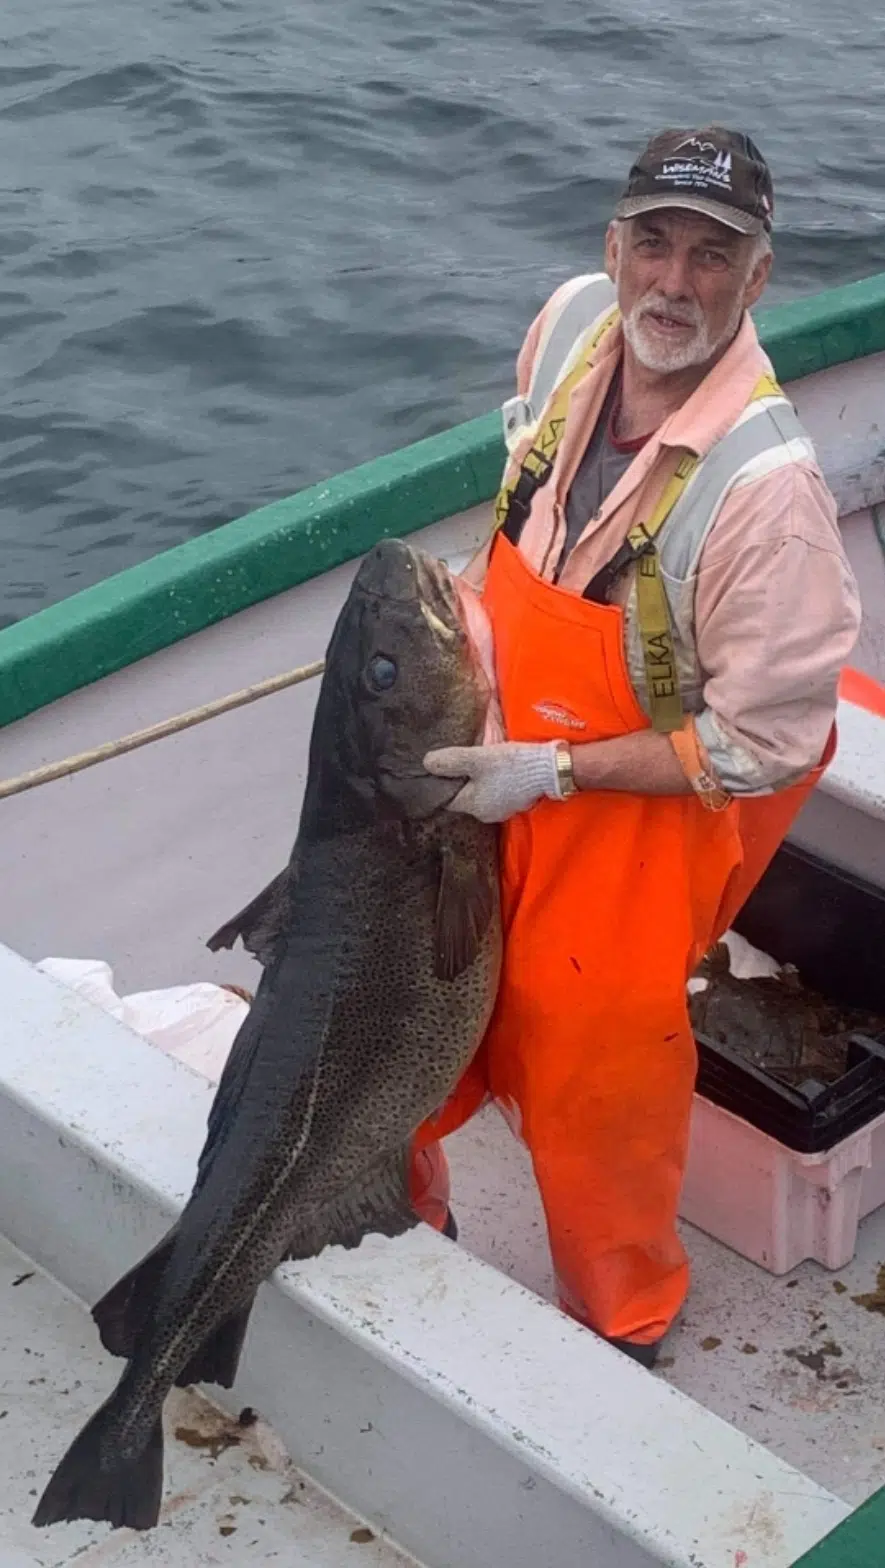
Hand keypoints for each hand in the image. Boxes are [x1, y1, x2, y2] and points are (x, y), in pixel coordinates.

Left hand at [423, 741, 562, 822]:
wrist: (550, 769)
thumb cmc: (511, 765)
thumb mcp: (477, 759)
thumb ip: (451, 762)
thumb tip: (426, 764)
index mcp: (473, 805)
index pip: (447, 799)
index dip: (440, 784)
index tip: (437, 769)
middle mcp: (486, 813)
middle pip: (464, 796)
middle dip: (459, 781)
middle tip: (455, 761)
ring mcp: (502, 809)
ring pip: (480, 794)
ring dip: (476, 781)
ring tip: (473, 763)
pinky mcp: (516, 801)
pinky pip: (495, 792)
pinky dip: (491, 782)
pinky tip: (493, 769)